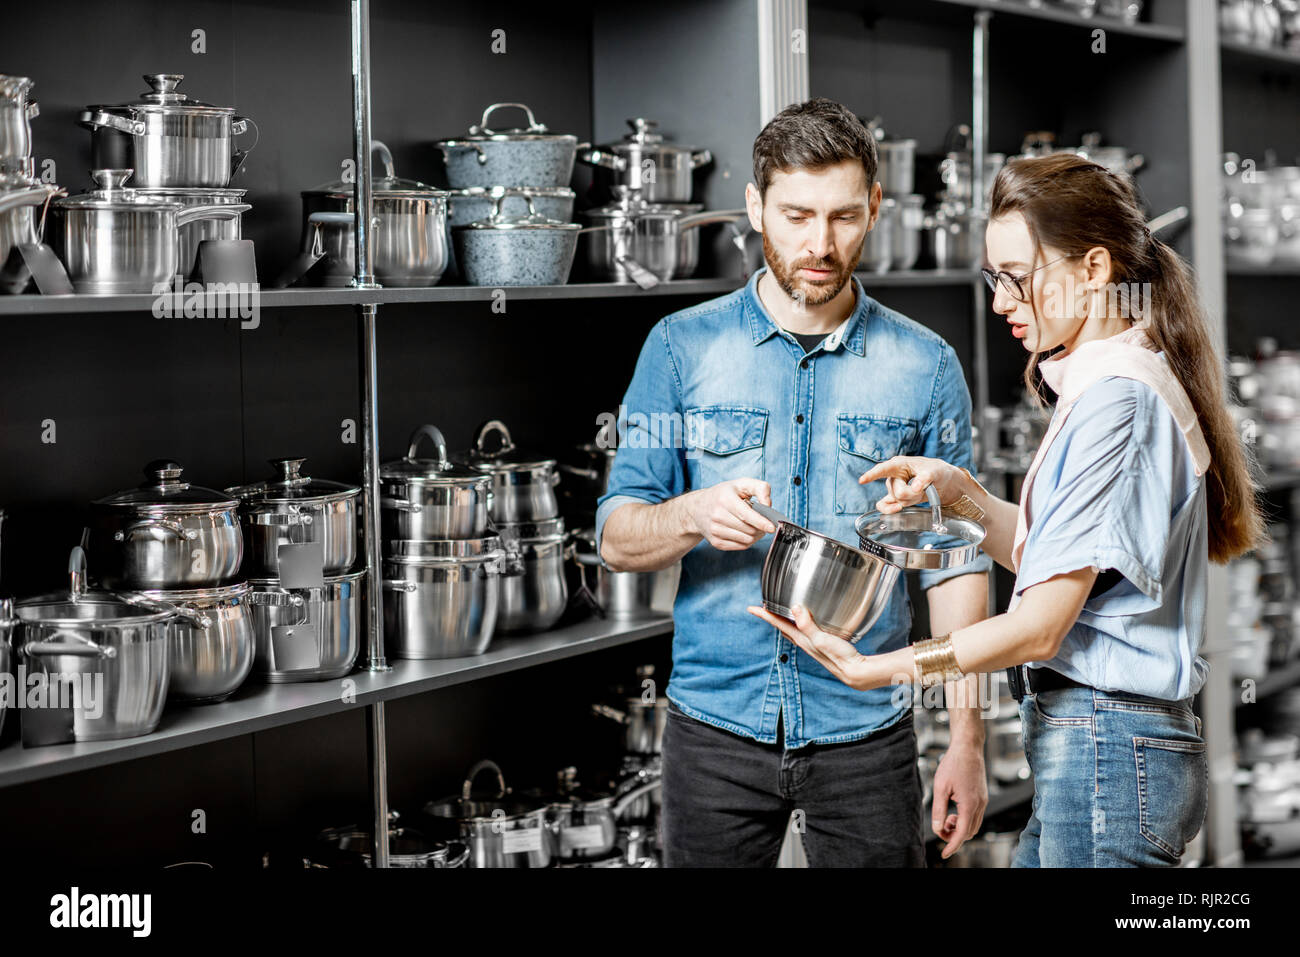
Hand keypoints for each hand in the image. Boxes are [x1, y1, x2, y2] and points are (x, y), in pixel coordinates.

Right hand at [687, 478, 775, 550]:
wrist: (697, 508)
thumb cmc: (722, 495)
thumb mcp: (741, 484)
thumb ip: (760, 488)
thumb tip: (768, 504)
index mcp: (725, 499)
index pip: (746, 515)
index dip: (761, 522)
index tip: (772, 527)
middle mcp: (717, 516)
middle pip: (749, 530)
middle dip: (760, 528)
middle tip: (762, 522)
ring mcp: (715, 531)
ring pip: (746, 540)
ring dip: (755, 535)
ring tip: (754, 526)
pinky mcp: (716, 542)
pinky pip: (741, 547)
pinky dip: (748, 541)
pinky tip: (745, 532)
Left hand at [747, 603, 879, 690]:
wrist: (855, 671)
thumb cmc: (839, 657)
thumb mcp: (822, 639)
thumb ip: (808, 625)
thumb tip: (795, 608)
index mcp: (802, 639)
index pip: (778, 624)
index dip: (765, 615)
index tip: (751, 608)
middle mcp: (804, 642)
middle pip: (781, 627)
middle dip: (770, 617)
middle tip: (761, 607)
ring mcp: (812, 644)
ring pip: (791, 630)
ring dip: (783, 620)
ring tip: (778, 612)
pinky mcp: (821, 644)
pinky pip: (804, 631)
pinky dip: (799, 623)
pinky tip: (805, 621)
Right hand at [858, 455, 968, 513]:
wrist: (942, 481)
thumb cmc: (937, 471)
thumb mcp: (935, 471)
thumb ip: (925, 478)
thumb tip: (916, 487)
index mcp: (899, 464)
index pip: (883, 469)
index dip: (872, 475)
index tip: (862, 480)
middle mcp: (893, 475)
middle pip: (896, 491)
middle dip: (912, 494)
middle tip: (925, 488)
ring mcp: (894, 487)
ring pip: (896, 500)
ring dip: (911, 500)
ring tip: (921, 492)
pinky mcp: (896, 498)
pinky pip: (884, 505)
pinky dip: (889, 509)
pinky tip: (896, 509)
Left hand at [930, 742, 988, 859]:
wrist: (968, 748)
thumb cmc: (953, 764)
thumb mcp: (940, 787)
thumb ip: (938, 810)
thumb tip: (937, 828)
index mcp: (969, 805)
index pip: (962, 834)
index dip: (953, 845)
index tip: (944, 854)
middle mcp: (980, 805)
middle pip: (969, 832)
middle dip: (955, 836)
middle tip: (941, 828)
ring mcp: (983, 801)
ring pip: (973, 825)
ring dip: (960, 828)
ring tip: (946, 818)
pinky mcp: (982, 797)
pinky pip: (975, 816)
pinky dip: (965, 819)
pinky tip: (954, 811)